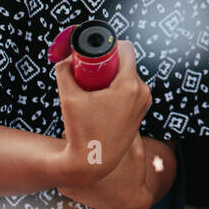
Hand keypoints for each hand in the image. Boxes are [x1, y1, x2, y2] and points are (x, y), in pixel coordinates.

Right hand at [56, 40, 152, 184]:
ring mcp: (144, 102)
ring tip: (92, 90)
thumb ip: (64, 71)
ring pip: (128, 76)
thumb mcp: (68, 98)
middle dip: (106, 63)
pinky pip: (130, 89)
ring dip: (111, 76)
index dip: (108, 45)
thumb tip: (65, 58)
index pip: (125, 48)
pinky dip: (117, 88)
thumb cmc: (81, 131)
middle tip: (87, 72)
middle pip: (125, 62)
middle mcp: (142, 91)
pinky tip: (101, 99)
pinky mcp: (141, 111)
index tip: (92, 54)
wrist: (93, 163)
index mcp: (130, 85)